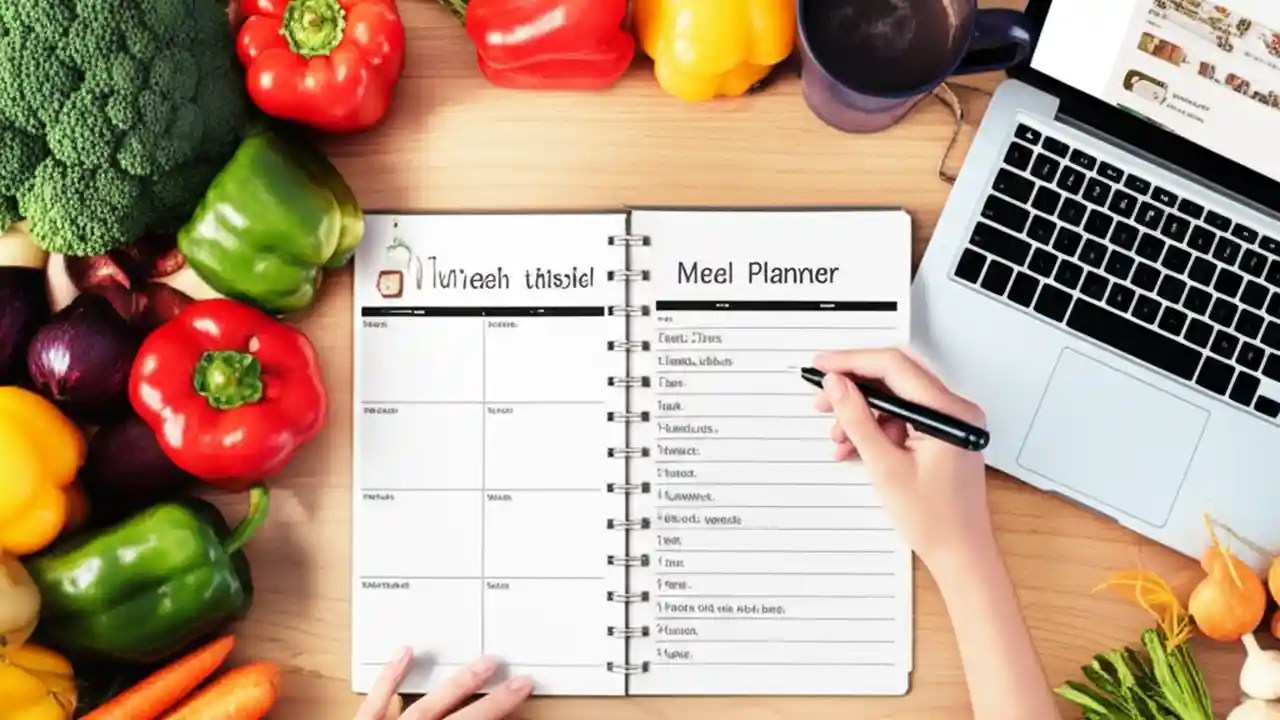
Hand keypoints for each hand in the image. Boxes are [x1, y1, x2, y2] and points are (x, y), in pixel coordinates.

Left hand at [355, 649, 532, 719]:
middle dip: (489, 698)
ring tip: (480, 664)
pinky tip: (404, 653)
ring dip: (455, 683)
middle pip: (456, 718)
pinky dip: (390, 677)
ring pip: (425, 705)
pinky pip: (374, 702)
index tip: (520, 693)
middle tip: (514, 680)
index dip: (499, 710)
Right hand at [813, 349, 992, 565]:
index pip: (894, 367)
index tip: (823, 365)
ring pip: (895, 399)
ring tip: (837, 433)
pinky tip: (854, 445)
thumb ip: (858, 419)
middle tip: (823, 395)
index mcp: (949, 412)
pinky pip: (903, 418)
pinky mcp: (942, 434)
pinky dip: (876, 428)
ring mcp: (950, 422)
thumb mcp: (885, 467)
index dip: (852, 362)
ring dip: (862, 412)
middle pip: (895, 378)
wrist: (960, 552)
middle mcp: (955, 410)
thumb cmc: (936, 520)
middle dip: (854, 386)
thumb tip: (837, 384)